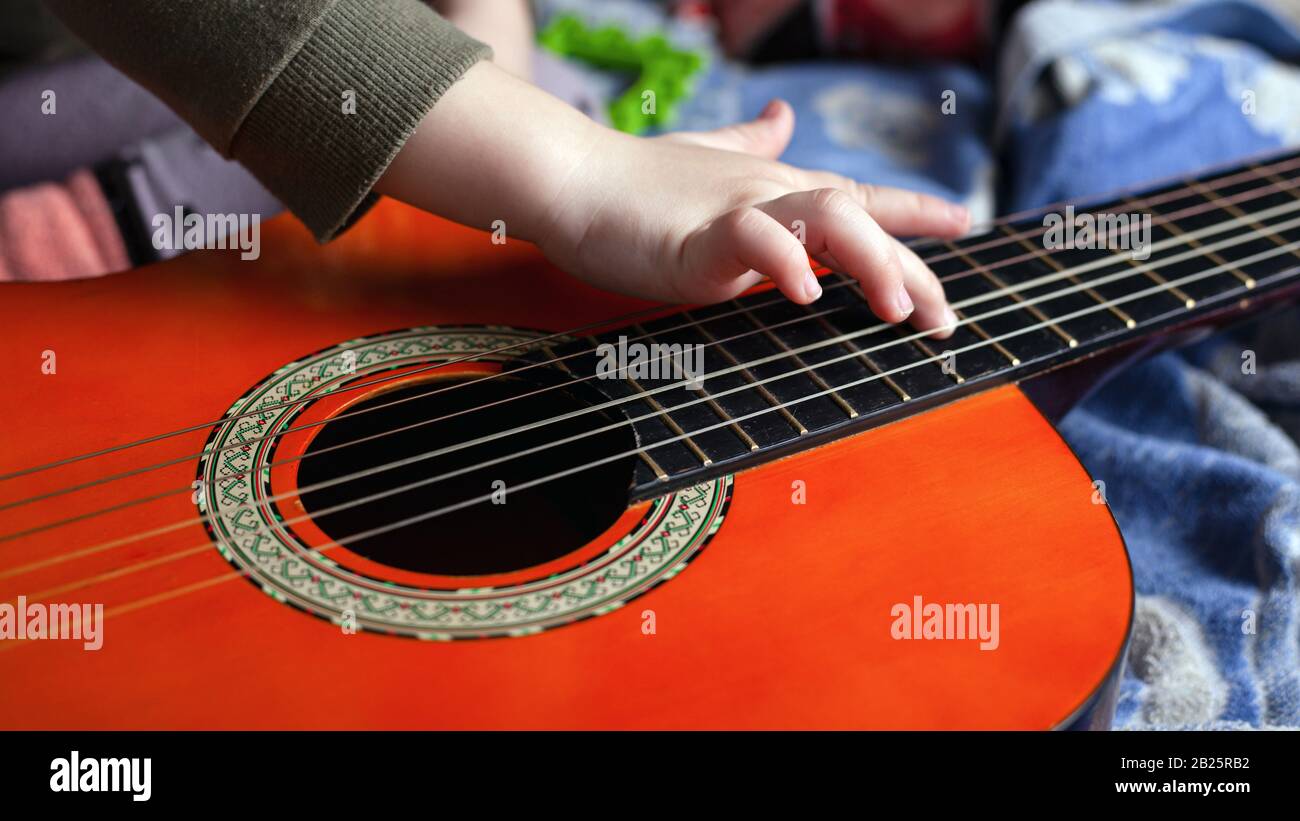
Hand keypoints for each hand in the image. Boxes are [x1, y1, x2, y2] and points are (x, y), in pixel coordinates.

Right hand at [379, 62, 967, 336]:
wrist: (575, 181)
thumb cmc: (637, 181)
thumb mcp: (706, 160)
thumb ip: (751, 142)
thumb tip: (783, 114)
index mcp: (776, 186)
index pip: (859, 196)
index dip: (913, 209)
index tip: (961, 224)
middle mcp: (771, 191)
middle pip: (861, 217)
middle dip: (912, 267)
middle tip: (944, 319)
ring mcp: (738, 207)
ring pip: (827, 215)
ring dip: (871, 262)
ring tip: (897, 311)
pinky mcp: (699, 233)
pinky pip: (755, 240)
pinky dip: (785, 263)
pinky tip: (807, 294)